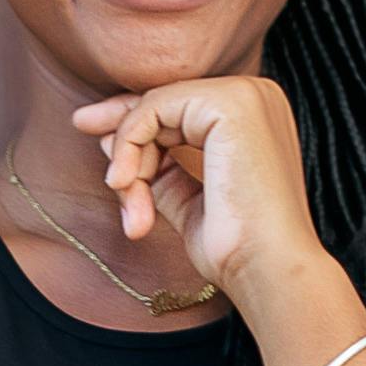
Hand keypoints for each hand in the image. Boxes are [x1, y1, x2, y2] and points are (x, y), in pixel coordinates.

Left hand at [68, 71, 322, 308]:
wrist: (268, 271)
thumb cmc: (237, 249)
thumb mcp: (189, 201)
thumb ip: (161, 169)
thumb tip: (111, 138)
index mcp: (255, 116)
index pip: (182, 108)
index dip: (136, 125)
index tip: (97, 140)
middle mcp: (257, 95)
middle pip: (165, 103)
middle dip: (125, 141)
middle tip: (105, 173)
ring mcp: (245, 95)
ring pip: (155, 108)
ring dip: (129, 158)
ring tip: (131, 207)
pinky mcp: (229, 103)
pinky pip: (154, 109)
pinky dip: (131, 145)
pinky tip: (125, 184)